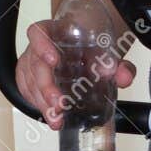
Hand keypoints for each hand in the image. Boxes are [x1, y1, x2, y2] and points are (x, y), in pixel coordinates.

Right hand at [15, 20, 136, 127]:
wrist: (84, 47)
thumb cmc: (90, 47)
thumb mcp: (107, 53)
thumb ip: (119, 64)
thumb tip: (124, 77)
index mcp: (57, 32)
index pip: (40, 31)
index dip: (42, 44)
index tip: (53, 60)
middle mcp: (40, 46)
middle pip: (35, 63)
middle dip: (46, 87)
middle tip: (58, 105)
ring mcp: (32, 61)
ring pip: (29, 80)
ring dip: (41, 102)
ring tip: (56, 118)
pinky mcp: (28, 76)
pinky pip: (26, 89)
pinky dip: (37, 103)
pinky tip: (49, 113)